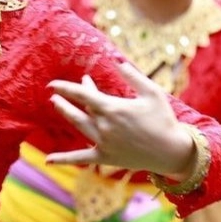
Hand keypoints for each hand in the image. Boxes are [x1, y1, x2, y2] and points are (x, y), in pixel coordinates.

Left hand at [46, 63, 195, 177]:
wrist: (172, 151)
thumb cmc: (163, 119)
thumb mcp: (151, 92)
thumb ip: (132, 75)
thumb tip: (116, 61)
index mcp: (113, 108)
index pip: (82, 95)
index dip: (66, 88)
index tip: (52, 84)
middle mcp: (104, 126)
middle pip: (80, 109)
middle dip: (66, 100)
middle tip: (55, 94)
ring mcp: (103, 143)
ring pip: (79, 125)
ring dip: (67, 114)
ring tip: (56, 105)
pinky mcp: (106, 157)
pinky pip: (81, 157)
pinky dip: (64, 159)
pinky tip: (48, 160)